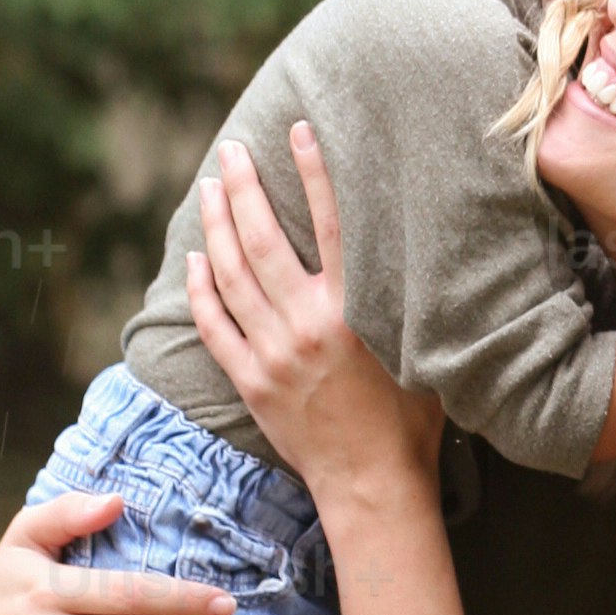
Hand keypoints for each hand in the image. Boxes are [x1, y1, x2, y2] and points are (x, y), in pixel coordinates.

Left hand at [183, 124, 444, 504]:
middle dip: (244, 187)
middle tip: (231, 151)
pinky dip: (200, 290)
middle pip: (263, 239)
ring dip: (217, 226)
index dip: (312, 172)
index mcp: (352, 310)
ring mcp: (272, 353)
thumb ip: (401, 296)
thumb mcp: (419, 345)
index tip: (297, 131)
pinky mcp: (250, 381)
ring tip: (211, 188)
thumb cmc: (409, 418)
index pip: (329, 223)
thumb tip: (403, 243)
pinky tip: (196, 260)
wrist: (373, 483)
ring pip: (231, 275)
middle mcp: (306, 324)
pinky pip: (214, 326)